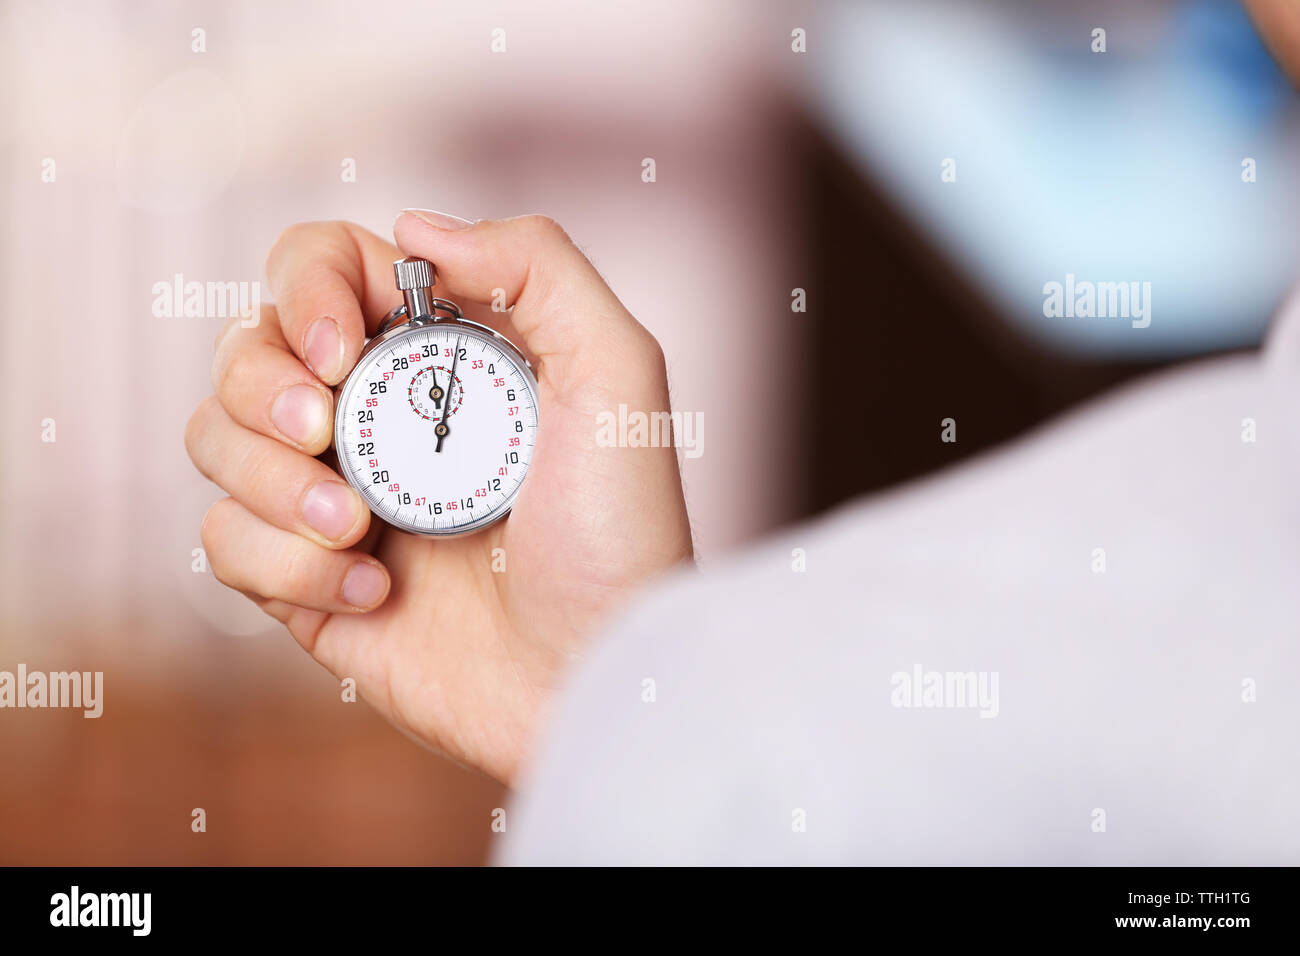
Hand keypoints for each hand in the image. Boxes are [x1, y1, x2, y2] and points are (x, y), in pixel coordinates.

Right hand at [185, 212, 693, 783]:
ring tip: (359, 531)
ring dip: (274, 482)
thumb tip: (414, 221)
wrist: (590, 680)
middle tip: (327, 436)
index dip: (305, 288)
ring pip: (213, 440)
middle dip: (264, 388)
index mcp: (433, 355)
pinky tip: (373, 595)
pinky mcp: (302, 581)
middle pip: (242, 348)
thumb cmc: (617, 537)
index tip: (339, 351)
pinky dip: (286, 566)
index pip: (318, 267)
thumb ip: (538, 266)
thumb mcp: (617, 377)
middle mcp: (373, 416)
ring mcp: (333, 497)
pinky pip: (225, 542)